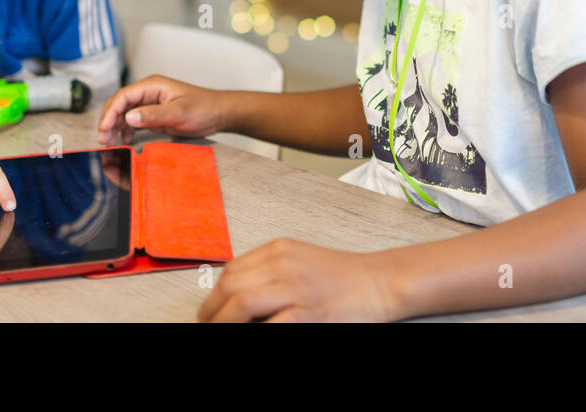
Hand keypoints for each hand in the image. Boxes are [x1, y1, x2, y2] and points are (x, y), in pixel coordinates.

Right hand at [97, 74, 226, 144]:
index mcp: (152, 86)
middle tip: (104, 140)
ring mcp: (150, 104)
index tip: (104, 129)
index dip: (110, 112)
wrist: (219, 114)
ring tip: (110, 143)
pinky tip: (125, 141)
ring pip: (124, 114)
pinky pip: (134, 122)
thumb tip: (128, 118)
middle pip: (120, 105)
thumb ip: (153, 115)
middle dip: (109, 121)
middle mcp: (148, 93)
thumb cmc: (203, 108)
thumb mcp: (178, 112)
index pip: (123, 96)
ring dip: (115, 127)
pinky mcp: (154, 116)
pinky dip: (126, 131)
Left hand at [197, 239, 399, 321]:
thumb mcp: (300, 263)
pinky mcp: (308, 311)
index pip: (231, 271)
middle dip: (211, 311)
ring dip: (224, 323)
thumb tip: (237, 300)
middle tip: (206, 326)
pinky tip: (252, 335)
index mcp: (279, 250)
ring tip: (220, 333)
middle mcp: (283, 264)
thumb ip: (271, 273)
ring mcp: (295, 287)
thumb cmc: (343, 276)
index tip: (207, 313)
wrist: (379, 281)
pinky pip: (272, 324)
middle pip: (230, 285)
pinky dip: (257, 331)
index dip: (213, 296)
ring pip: (242, 303)